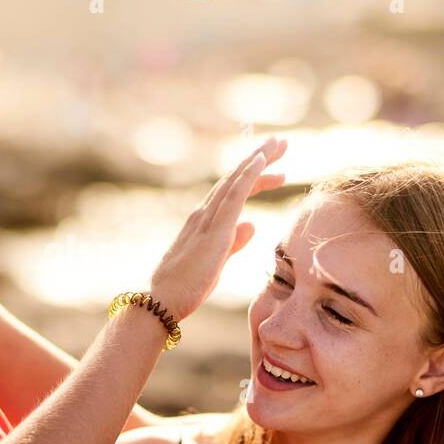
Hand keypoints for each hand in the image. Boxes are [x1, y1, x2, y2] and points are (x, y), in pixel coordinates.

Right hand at [149, 136, 286, 319]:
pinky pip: (233, 194)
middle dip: (259, 158)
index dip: (254, 176)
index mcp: (203, 223)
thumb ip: (234, 243)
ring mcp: (207, 219)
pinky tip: (261, 160)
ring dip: (257, 159)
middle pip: (235, 178)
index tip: (274, 166)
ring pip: (235, 180)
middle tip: (280, 142)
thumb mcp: (216, 262)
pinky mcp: (214, 229)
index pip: (232, 192)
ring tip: (278, 143)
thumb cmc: (185, 287)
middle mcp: (204, 214)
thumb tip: (251, 225)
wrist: (163, 300)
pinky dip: (247, 175)